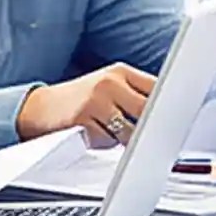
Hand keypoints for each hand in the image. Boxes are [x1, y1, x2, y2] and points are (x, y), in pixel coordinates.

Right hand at [16, 63, 155, 144]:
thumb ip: (135, 94)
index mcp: (120, 72)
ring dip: (126, 140)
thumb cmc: (80, 100)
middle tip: (152, 136)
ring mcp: (95, 101)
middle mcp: (109, 83)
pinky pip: (107, 142)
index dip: (168, 106)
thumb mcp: (107, 86)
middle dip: (151, 127)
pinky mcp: (83, 121)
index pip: (156, 87)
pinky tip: (93, 135)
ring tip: (111, 131)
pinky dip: (105, 144)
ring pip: (129, 132)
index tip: (175, 119)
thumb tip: (169, 114)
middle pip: (147, 110)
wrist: (40, 108)